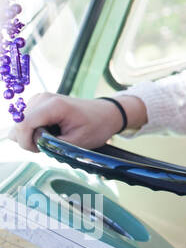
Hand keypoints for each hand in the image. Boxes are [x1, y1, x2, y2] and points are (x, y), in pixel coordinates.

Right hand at [7, 93, 127, 151]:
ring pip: (19, 125)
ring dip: (31, 136)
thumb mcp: (76, 143)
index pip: (23, 124)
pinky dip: (33, 131)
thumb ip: (50, 144)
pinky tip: (49, 131)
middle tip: (51, 144)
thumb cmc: (96, 127)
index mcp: (53, 106)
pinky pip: (23, 122)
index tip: (40, 150)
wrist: (106, 113)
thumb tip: (27, 141)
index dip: (26, 142)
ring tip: (52, 137)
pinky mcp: (37, 103)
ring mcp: (38, 99)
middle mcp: (42, 98)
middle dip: (29, 141)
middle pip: (18, 125)